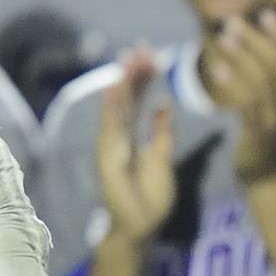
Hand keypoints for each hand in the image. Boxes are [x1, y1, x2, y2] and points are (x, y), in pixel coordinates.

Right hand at [94, 45, 174, 242]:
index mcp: (131, 135)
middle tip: (140, 47)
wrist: (139, 228)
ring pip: (117, 109)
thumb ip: (161, 132)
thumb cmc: (149, 198)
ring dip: (122, 84)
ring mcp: (111, 146)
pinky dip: (112, 107)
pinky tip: (115, 87)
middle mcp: (118, 137)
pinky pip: (112, 128)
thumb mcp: (162, 159)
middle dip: (132, 72)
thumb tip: (166, 104)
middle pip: (125, 98)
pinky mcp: (109, 158)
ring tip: (128, 60)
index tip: (151, 53)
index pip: (138, 99)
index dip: (144, 77)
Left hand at [203, 12, 275, 185]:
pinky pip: (249, 102)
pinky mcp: (260, 130)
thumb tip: (250, 46)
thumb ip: (266, 77)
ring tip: (224, 36)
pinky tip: (217, 68)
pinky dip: (234, 82)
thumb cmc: (265, 133)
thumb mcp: (271, 102)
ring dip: (244, 54)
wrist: (269, 173)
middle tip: (233, 20)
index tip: (266, 13)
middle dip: (256, 38)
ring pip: (265, 79)